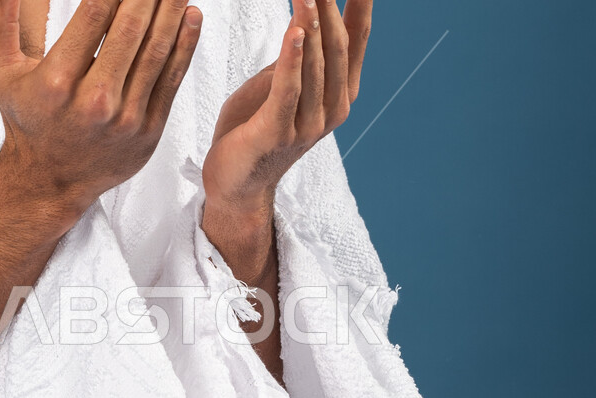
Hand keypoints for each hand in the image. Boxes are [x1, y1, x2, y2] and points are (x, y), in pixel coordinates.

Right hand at [0, 0, 202, 235]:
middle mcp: (93, 102)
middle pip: (131, 28)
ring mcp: (125, 119)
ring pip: (156, 51)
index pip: (95, 14)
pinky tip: (191, 16)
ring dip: (172, 9)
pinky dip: (186, 44)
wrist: (49, 181)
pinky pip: (172, 79)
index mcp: (56, 82)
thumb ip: (1, 19)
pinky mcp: (148, 131)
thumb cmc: (27, 118)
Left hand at [201, 0, 371, 224]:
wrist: (235, 182)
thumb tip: (305, 13)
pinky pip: (287, 91)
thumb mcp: (278, 83)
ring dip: (309, 23)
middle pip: (336, 45)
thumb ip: (296, 55)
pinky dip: (291, 60)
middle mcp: (333, 108)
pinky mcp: (277, 133)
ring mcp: (309, 124)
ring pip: (314, 65)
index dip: (360, 3)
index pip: (356, 38)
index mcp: (340, 93)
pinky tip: (293, 31)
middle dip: (330, 5)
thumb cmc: (254, 128)